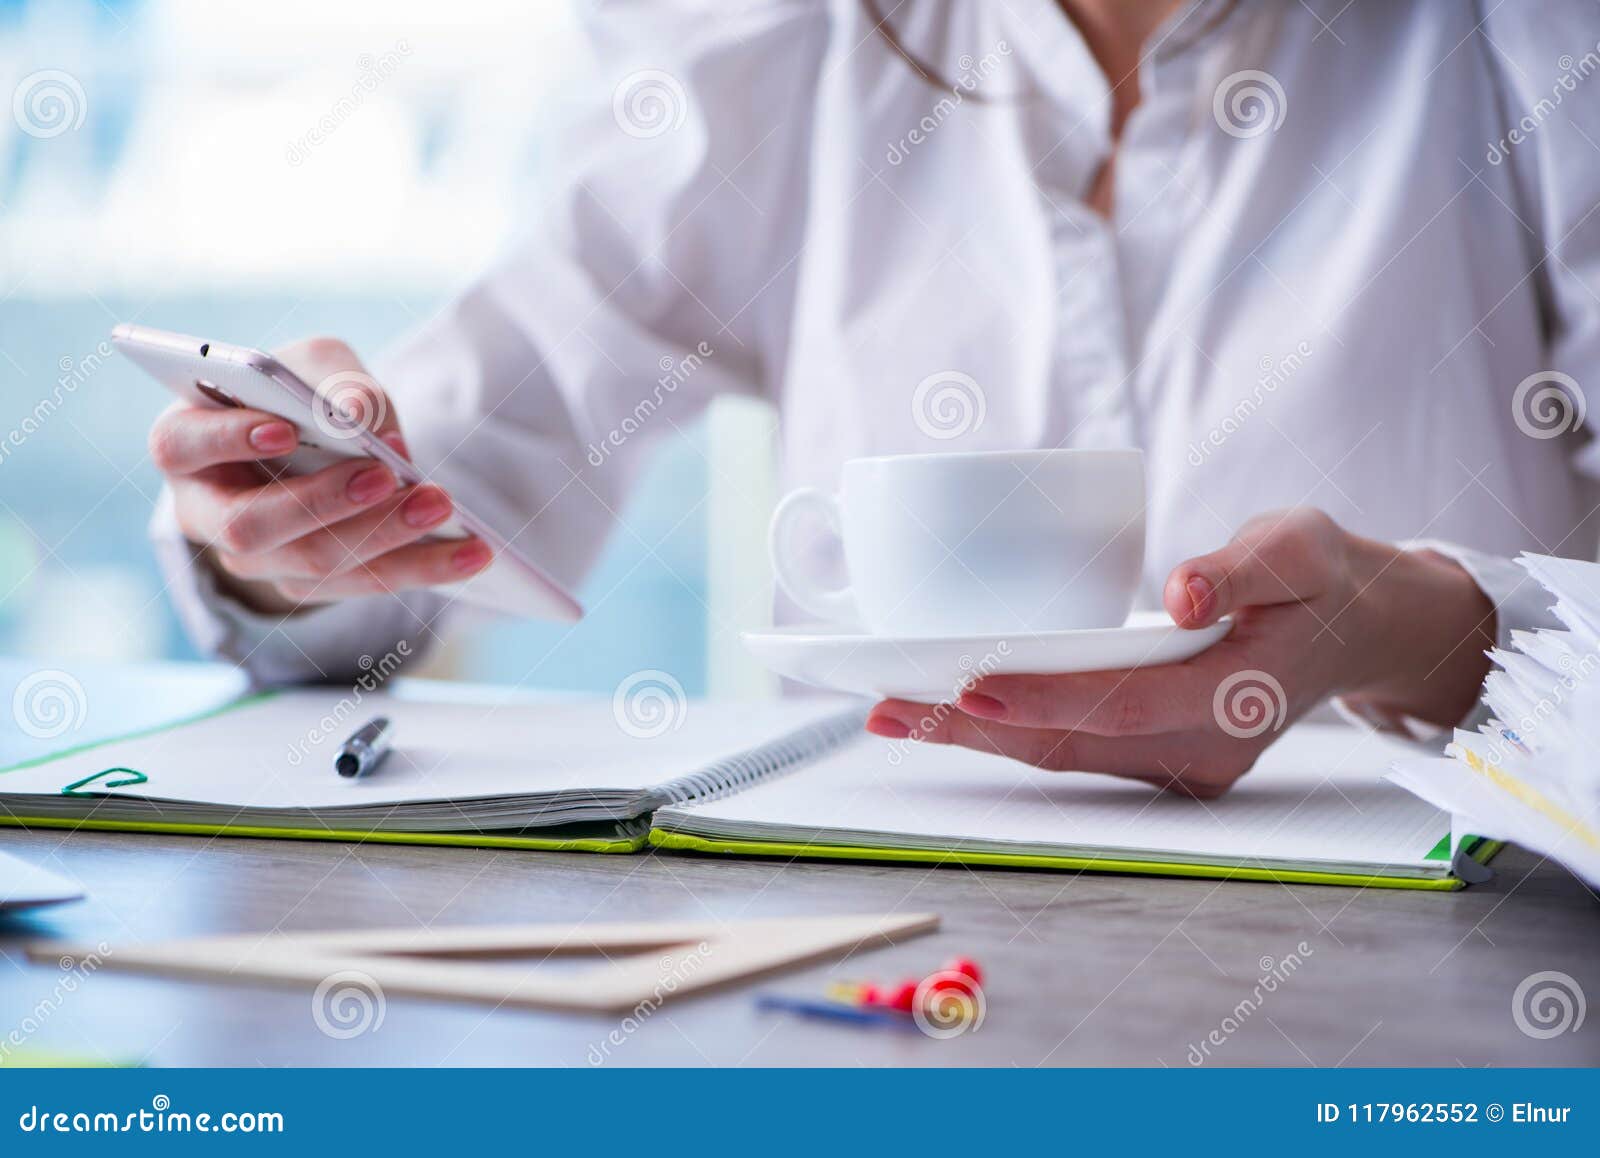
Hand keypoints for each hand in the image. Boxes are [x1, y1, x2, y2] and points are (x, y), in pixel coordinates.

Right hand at [150, 337, 491, 615]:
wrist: (322, 441)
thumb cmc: (303, 393)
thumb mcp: (320, 366)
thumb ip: (336, 380)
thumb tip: (358, 416)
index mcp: (186, 441)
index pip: (183, 443)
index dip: (227, 439)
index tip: (283, 428)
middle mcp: (205, 510)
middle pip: (250, 526)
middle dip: (323, 502)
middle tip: (386, 475)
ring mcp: (254, 557)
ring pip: (312, 563)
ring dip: (384, 536)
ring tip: (440, 505)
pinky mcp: (306, 584)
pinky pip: (362, 584)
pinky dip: (421, 566)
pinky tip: (471, 551)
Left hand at [864, 509, 1494, 796]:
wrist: (1356, 625)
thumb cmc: (1320, 575)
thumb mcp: (1298, 544)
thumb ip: (1243, 568)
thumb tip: (1182, 593)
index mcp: (1242, 693)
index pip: (1128, 704)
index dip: (1047, 699)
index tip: (972, 684)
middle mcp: (1208, 746)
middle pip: (1073, 745)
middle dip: (975, 729)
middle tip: (886, 706)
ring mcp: (1185, 764)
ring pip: (1065, 756)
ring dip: (978, 737)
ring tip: (893, 710)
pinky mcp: (1162, 758)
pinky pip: (1075, 750)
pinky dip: (1010, 731)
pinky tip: (951, 711)